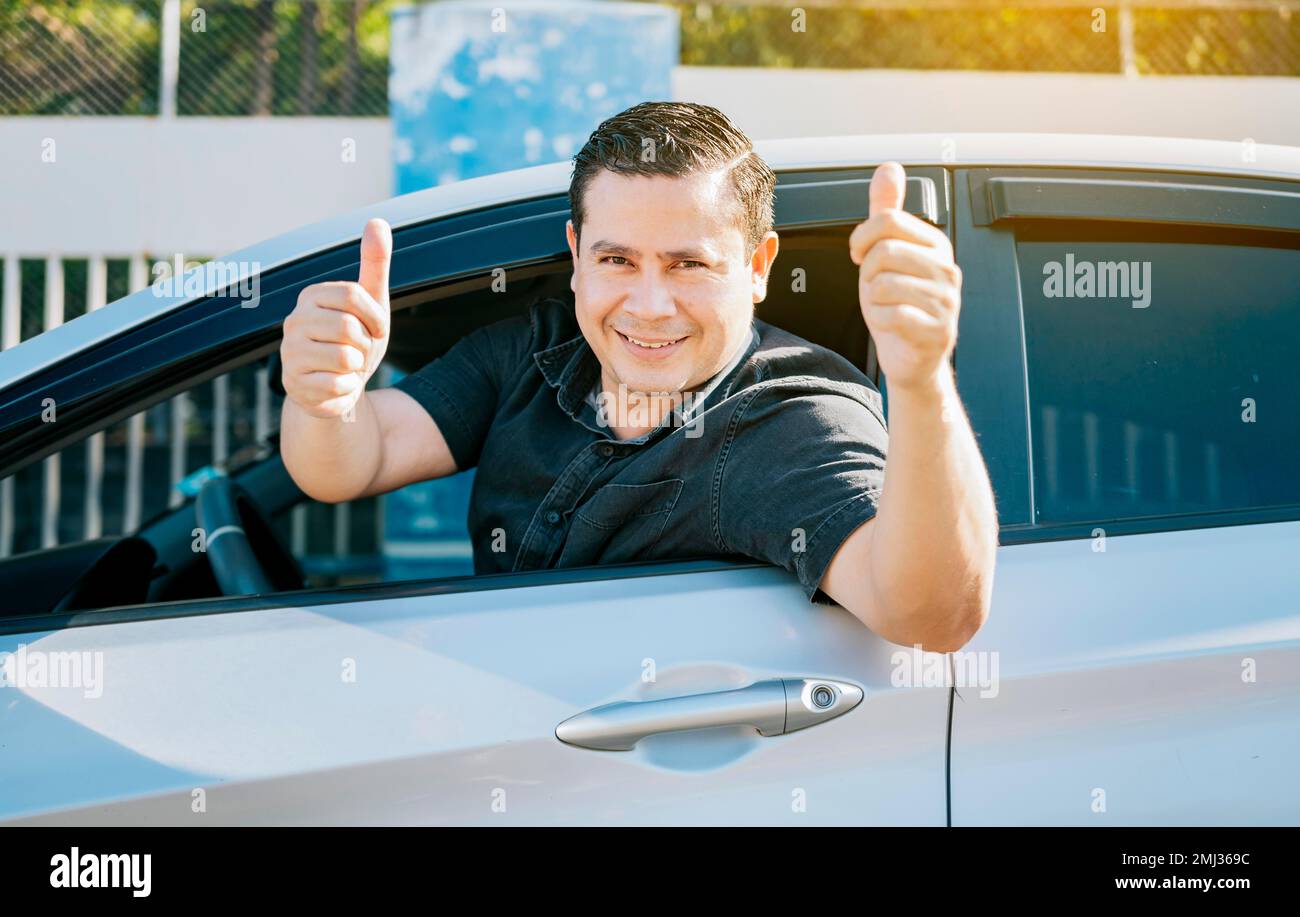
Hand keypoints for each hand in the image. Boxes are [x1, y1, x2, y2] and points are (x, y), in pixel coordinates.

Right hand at [280, 218, 391, 417]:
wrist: (339, 388)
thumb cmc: (356, 341)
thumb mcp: (371, 303)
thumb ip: (374, 263)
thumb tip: (377, 221)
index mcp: (312, 296)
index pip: (353, 295)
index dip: (375, 317)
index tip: (376, 329)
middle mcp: (294, 320)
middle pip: (349, 328)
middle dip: (365, 345)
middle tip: (359, 351)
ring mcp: (290, 352)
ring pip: (345, 358)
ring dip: (358, 367)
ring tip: (347, 366)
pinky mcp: (294, 383)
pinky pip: (339, 385)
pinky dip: (348, 388)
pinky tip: (337, 384)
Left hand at [849, 162, 960, 392]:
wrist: (913, 356)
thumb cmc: (898, 303)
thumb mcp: (886, 253)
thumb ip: (886, 212)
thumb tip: (889, 168)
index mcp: (936, 244)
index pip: (888, 221)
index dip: (861, 238)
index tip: (861, 255)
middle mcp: (947, 269)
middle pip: (884, 252)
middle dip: (867, 273)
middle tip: (876, 286)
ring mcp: (946, 301)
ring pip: (883, 285)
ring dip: (872, 300)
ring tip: (886, 306)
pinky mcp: (937, 331)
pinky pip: (891, 316)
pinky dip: (880, 321)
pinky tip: (891, 325)